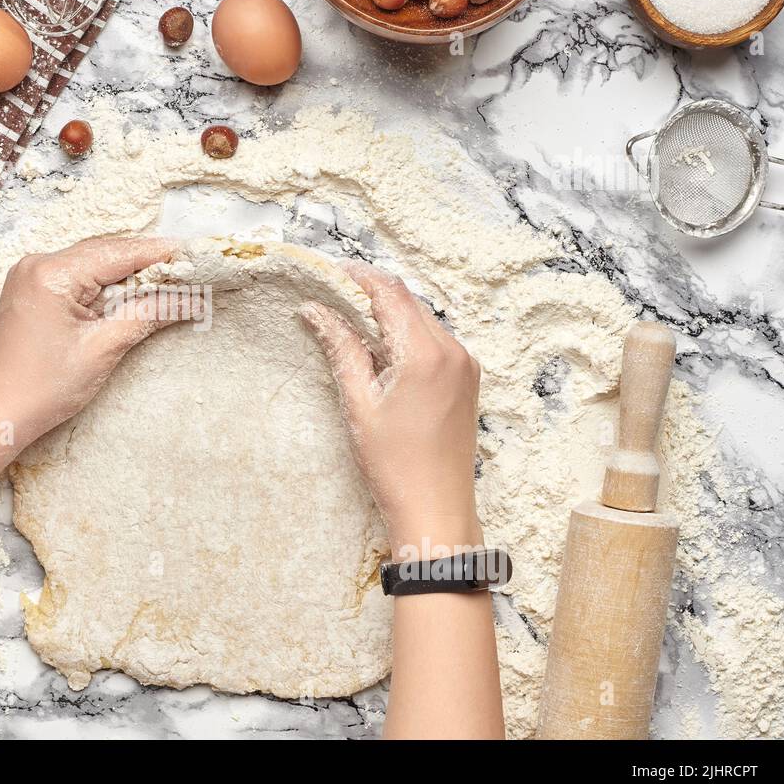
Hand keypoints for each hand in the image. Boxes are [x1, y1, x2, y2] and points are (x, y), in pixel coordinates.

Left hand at [0, 237, 193, 456]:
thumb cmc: (43, 387)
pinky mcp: (29, 291)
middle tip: (186, 270)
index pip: (118, 253)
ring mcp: (29, 276)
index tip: (192, 253)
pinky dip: (103, 284)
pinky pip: (75, 276)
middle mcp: (37, 264)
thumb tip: (187, 298)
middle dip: (145, 262)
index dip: (158, 253)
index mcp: (52, 274)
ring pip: (91, 263)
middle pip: (104, 252)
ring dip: (126, 273)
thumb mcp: (103, 349)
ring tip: (166, 280)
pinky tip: (128, 292)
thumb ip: (146, 314)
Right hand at [300, 261, 481, 559]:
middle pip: (408, 303)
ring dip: (389, 318)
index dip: (358, 277)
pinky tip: (381, 356)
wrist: (437, 510)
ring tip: (351, 328)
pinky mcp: (468, 380)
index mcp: (426, 353)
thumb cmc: (394, 465)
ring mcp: (466, 365)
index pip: (390, 293)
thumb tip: (315, 310)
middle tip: (332, 298)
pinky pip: (435, 343)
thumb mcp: (359, 403)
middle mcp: (454, 351)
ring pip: (422, 321)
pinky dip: (406, 338)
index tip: (330, 272)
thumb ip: (341, 349)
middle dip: (371, 296)